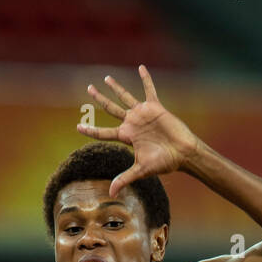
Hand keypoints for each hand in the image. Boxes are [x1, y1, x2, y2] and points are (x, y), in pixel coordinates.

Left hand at [76, 64, 199, 197]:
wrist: (183, 153)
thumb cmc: (163, 162)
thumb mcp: (141, 170)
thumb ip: (125, 178)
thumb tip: (111, 194)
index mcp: (126, 136)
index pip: (103, 132)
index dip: (91, 130)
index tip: (78, 126)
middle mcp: (132, 123)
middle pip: (110, 109)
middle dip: (99, 99)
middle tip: (88, 89)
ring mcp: (142, 114)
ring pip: (125, 97)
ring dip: (116, 87)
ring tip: (106, 78)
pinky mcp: (155, 107)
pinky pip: (149, 90)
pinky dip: (145, 79)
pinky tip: (141, 67)